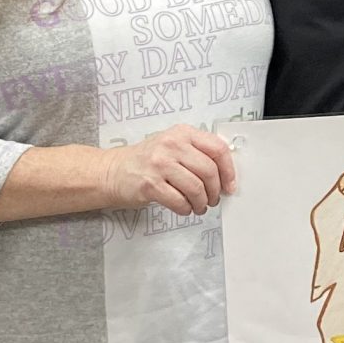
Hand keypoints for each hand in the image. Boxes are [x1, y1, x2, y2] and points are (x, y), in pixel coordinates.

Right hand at [102, 124, 236, 215]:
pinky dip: (186, 209)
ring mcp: (160, 164)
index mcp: (182, 133)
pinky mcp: (150, 185)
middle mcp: (171, 145)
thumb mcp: (173, 145)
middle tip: (213, 199)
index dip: (229, 170)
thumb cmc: (147, 160)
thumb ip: (197, 152)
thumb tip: (225, 173)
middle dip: (215, 191)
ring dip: (202, 202)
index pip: (217, 148)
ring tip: (199, 206)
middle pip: (209, 171)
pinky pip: (179, 201)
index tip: (230, 185)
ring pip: (196, 188)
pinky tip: (185, 208)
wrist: (113, 171)